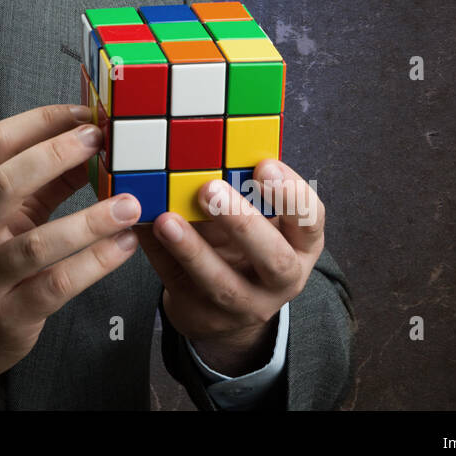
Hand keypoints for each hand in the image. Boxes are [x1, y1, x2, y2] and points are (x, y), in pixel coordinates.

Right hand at [0, 103, 142, 408]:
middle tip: (100, 142)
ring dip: (89, 220)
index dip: (40, 122)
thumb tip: (93, 147)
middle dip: (55, 156)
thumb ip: (43, 184)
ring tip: (130, 205)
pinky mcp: (10, 314)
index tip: (83, 113)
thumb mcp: (2, 217)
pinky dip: (95, 263)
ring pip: (37, 243)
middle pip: (6, 183)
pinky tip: (124, 246)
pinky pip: (57, 284)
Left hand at [133, 159, 324, 376]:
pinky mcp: (204, 315)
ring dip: (193, 250)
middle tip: (210, 189)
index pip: (311, 220)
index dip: (291, 194)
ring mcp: (245, 304)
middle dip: (242, 224)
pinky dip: (160, 256)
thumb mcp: (257, 215)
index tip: (264, 165)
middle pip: (274, 259)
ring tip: (167, 219)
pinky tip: (144, 229)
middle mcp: (282, 279)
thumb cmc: (242, 241)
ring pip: (222, 284)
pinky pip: (179, 284)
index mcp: (301, 245)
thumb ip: (243, 185)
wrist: (224, 303)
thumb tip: (206, 139)